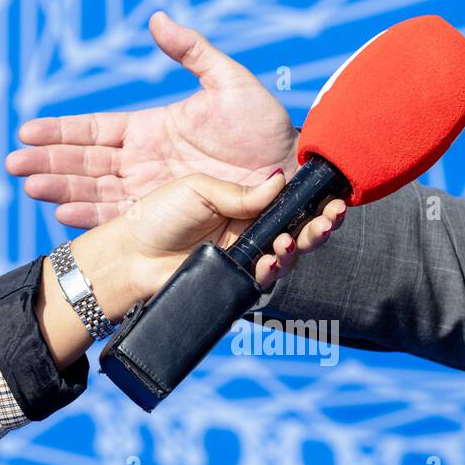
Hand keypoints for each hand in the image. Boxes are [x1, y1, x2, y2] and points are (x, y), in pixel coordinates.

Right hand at [7, 12, 299, 226]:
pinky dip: (93, 217)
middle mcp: (146, 163)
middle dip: (49, 163)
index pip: (96, 131)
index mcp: (152, 130)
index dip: (62, 132)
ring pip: (97, 191)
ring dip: (62, 190)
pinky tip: (64, 216)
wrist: (293, 175)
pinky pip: (123, 219)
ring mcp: (153, 193)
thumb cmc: (265, 128)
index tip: (28, 131)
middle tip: (13, 164)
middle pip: (87, 163)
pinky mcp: (167, 219)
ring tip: (30, 188)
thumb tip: (156, 21)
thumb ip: (193, 53)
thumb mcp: (230, 83)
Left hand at [35, 171, 344, 368]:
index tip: (333, 198)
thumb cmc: (158, 215)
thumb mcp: (199, 190)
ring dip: (297, 249)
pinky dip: (272, 271)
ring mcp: (246, 257)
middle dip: (319, 226)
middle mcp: (251, 230)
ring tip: (288, 243)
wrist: (131, 255)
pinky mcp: (236, 282)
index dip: (314, 200)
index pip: (289, 200)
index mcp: (245, 202)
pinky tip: (271, 262)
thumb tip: (279, 181)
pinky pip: (264, 280)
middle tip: (327, 221)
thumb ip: (240, 192)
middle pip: (298, 229)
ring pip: (288, 256)